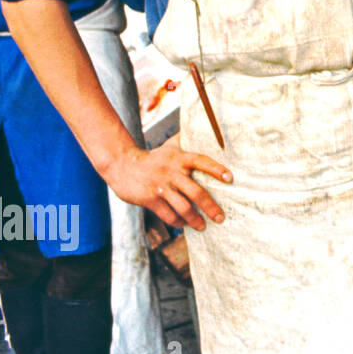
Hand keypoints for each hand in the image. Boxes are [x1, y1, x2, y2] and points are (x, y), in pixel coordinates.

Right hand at [100, 138, 231, 230]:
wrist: (122, 164)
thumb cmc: (153, 158)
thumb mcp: (170, 146)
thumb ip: (186, 140)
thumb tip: (206, 127)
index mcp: (180, 158)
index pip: (202, 161)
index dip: (216, 169)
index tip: (230, 178)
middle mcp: (172, 172)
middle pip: (196, 191)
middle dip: (211, 207)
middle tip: (220, 217)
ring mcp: (161, 187)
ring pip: (183, 207)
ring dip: (195, 219)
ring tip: (203, 226)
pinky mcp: (150, 199)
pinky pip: (168, 215)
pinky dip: (178, 222)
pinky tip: (184, 224)